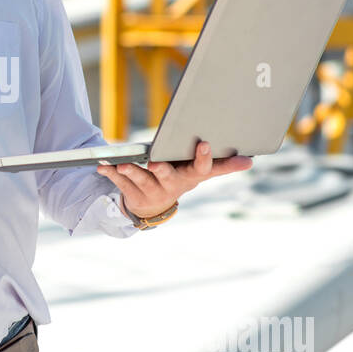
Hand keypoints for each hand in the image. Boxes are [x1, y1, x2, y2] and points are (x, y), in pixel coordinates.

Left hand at [96, 141, 252, 219]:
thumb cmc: (180, 179)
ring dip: (131, 172)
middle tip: (154, 163)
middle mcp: (172, 186)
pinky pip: (120, 182)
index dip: (202, 157)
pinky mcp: (131, 192)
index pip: (201, 168)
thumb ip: (224, 166)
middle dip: (161, 169)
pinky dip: (110, 173)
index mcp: (190, 177)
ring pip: (140, 180)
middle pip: (167, 176)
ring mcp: (151, 191)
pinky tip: (102, 166)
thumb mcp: (200, 173)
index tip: (204, 143)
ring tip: (122, 163)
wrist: (154, 207)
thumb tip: (250, 161)